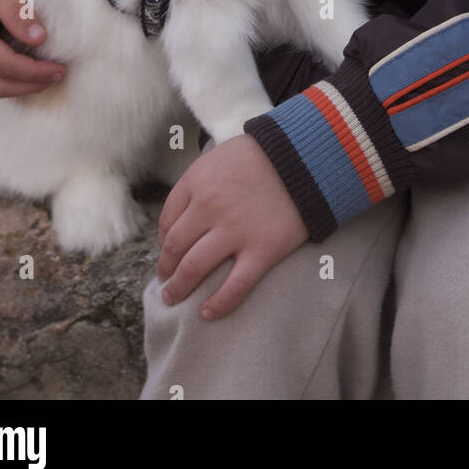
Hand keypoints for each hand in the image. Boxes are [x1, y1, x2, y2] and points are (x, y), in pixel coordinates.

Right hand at [0, 0, 66, 95]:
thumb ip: (17, 13)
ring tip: (48, 76)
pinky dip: (9, 78)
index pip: (5, 65)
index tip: (60, 69)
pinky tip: (29, 70)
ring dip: (21, 86)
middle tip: (59, 76)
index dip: (35, 72)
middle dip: (31, 85)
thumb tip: (39, 39)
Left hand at [156, 133, 308, 317]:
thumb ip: (198, 182)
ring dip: (179, 288)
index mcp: (198, 182)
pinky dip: (218, 304)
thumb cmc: (262, 155)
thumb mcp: (220, 157)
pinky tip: (208, 313)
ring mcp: (235, 230)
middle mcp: (210, 207)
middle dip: (166, 269)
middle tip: (166, 282)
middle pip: (175, 248)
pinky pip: (234, 286)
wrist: (305, 156)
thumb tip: (184, 214)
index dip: (163, 243)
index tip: (168, 254)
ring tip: (174, 299)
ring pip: (194, 268)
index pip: (167, 221)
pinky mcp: (262, 249)